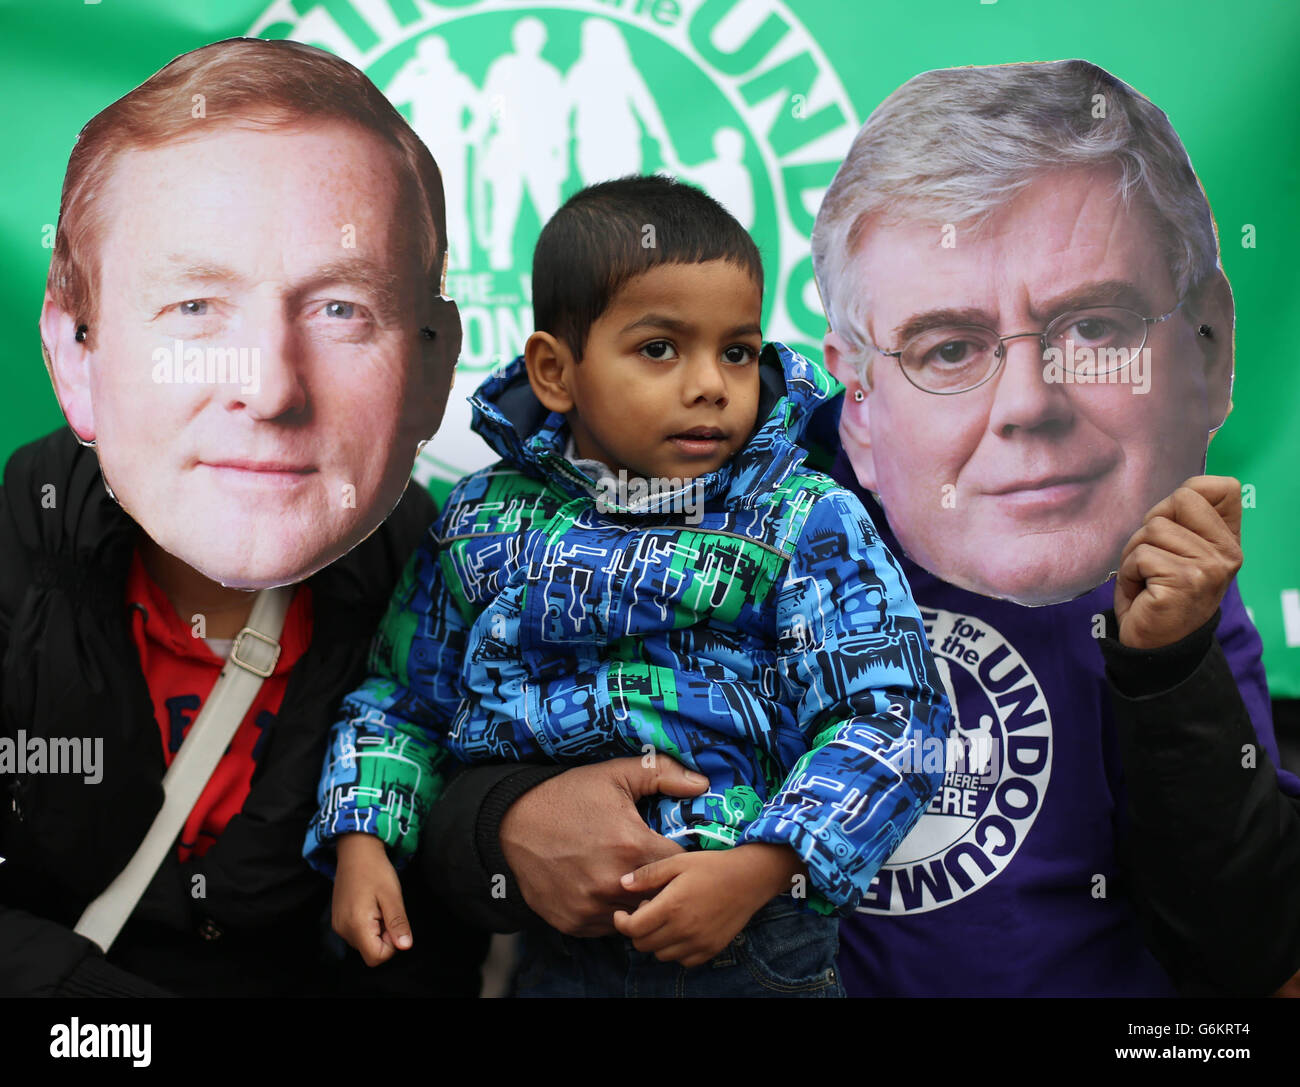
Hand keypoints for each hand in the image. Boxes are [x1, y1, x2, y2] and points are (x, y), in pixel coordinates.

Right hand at [332, 833, 412, 966]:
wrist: (355, 851)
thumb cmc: (376, 870)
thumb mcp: (392, 896)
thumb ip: (398, 923)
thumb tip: (405, 947)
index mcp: (356, 925)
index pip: (377, 957)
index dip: (392, 944)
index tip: (393, 920)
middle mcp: (343, 930)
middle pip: (370, 951)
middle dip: (384, 936)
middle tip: (386, 909)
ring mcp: (338, 925)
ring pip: (364, 943)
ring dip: (376, 930)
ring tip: (377, 905)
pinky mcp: (338, 920)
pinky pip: (357, 933)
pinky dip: (367, 924)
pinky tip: (369, 905)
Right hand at [499, 756, 708, 936]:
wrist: (512, 823)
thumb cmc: (568, 796)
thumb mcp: (614, 775)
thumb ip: (662, 774)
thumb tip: (702, 784)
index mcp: (632, 847)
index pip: (680, 866)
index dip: (681, 858)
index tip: (673, 848)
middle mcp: (614, 884)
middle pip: (660, 894)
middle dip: (662, 881)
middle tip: (650, 863)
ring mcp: (592, 908)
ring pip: (635, 913)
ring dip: (637, 898)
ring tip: (627, 875)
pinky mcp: (574, 923)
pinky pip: (608, 925)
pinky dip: (611, 910)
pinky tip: (604, 887)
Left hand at [612, 843, 803, 967]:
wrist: (749, 879)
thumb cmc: (711, 866)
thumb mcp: (677, 862)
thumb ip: (648, 875)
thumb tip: (622, 884)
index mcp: (671, 907)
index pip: (632, 929)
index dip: (621, 922)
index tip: (622, 913)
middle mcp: (683, 930)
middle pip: (643, 945)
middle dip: (637, 930)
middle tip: (648, 910)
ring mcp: (698, 943)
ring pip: (661, 955)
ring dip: (656, 941)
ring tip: (666, 919)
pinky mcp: (710, 950)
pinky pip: (682, 961)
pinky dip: (676, 950)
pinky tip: (682, 930)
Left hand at [1114, 475, 1242, 648]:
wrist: (1154, 645)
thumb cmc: (1157, 592)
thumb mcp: (1177, 550)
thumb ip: (1184, 520)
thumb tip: (1182, 491)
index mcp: (1228, 540)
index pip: (1221, 487)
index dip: (1184, 498)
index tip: (1171, 527)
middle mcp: (1227, 553)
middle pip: (1179, 500)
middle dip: (1151, 526)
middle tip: (1151, 559)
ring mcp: (1209, 567)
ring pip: (1153, 529)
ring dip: (1134, 554)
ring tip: (1145, 579)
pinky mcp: (1185, 581)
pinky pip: (1140, 556)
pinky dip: (1128, 573)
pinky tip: (1141, 591)